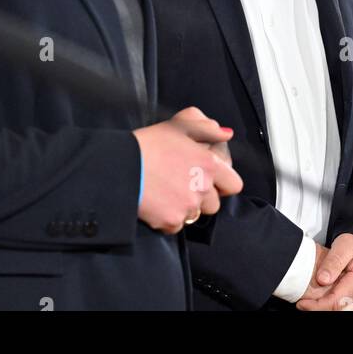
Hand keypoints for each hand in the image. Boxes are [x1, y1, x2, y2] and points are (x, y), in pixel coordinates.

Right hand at [133, 107, 242, 233]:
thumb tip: (227, 134)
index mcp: (209, 165)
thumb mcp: (179, 127)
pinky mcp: (170, 221)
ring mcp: (187, 207)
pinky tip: (156, 203)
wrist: (118, 166)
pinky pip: (176, 226)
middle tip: (182, 186)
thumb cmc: (148, 143)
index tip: (210, 181)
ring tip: (167, 193)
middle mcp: (202, 188)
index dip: (223, 183)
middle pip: (214, 204)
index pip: (234, 185)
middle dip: (203, 198)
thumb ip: (207, 129)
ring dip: (185, 208)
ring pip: (195, 215)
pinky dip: (168, 219)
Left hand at [297, 233, 352, 310]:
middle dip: (318, 309)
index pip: (337, 301)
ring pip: (342, 313)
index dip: (317, 305)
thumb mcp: (347, 245)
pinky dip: (332, 309)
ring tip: (312, 302)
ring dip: (325, 310)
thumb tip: (322, 279)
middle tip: (304, 303)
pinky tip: (323, 303)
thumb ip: (334, 260)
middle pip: (338, 311)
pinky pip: (345, 312)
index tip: (302, 302)